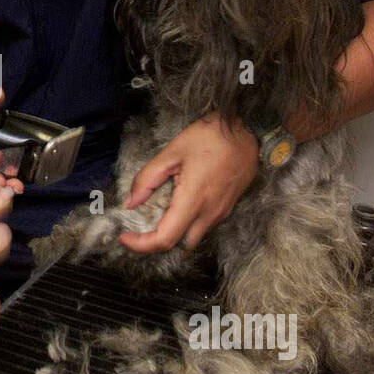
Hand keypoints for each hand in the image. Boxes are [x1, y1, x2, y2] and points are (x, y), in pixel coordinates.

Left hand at [119, 112, 258, 253]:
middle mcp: (209, 213)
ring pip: (193, 237)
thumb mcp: (171, 152)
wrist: (248, 129)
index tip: (125, 236)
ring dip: (175, 232)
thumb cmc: (210, 136)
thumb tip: (130, 202)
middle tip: (141, 226)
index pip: (165, 239)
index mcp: (192, 200)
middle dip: (158, 241)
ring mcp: (221, 212)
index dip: (141, 245)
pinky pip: (205, 225)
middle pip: (179, 245)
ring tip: (160, 213)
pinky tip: (180, 202)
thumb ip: (147, 179)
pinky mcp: (228, 207)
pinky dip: (188, 222)